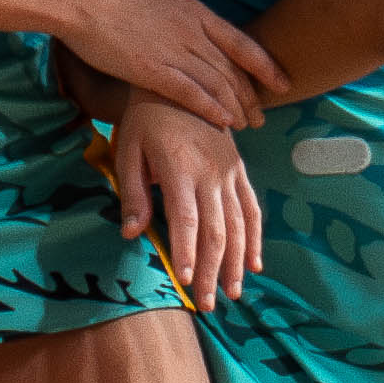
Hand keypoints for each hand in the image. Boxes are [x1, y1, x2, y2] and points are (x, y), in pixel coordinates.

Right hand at [53, 0, 284, 128]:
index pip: (242, 43)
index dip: (266, 66)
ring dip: (235, 107)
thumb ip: (184, 22)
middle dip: (252, 96)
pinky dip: (211, 108)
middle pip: (233, 68)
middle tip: (262, 117)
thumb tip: (197, 37)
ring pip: (217, 83)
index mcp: (195, 12)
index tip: (282, 84)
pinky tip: (223, 122)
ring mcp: (173, 49)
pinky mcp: (151, 68)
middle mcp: (191, 30)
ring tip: (246, 125)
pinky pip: (190, 92)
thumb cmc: (114, 1)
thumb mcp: (162, 3)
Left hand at [99, 89, 258, 307]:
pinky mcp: (238, 169)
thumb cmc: (146, 116)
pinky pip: (252, 207)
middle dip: (211, 271)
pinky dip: (255, 238)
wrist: (182, 78)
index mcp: (180, 168)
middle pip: (216, 231)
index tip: (184, 281)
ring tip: (232, 294)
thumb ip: (133, 193)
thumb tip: (131, 234)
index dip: (186, 252)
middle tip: (205, 304)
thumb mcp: (128, 148)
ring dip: (236, 263)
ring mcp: (229, 172)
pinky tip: (254, 265)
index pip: (186, 219)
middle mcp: (211, 173)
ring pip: (239, 225)